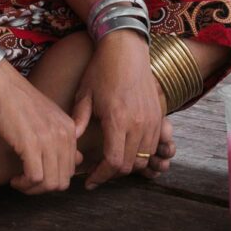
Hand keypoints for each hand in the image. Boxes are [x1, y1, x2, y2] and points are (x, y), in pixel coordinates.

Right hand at [0, 60, 82, 193]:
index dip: (53, 178)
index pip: (71, 169)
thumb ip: (63, 139)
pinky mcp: (31, 143)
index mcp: (69, 129)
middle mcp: (63, 135)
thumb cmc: (18, 100)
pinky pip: (35, 178)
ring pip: (50, 183)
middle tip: (26, 182)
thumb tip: (80, 161)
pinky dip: (24, 184)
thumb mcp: (48, 117)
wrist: (0, 83)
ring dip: (33, 189)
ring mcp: (48, 139)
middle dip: (43, 188)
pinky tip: (14, 179)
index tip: (36, 175)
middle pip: (63, 180)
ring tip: (20, 181)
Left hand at [72, 31, 165, 188]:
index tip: (89, 181)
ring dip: (127, 165)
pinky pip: (153, 145)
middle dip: (111, 174)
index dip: (101, 176)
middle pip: (129, 165)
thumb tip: (71, 143)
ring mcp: (152, 120)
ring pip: (143, 158)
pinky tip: (125, 148)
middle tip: (96, 173)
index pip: (113, 163)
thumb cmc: (102, 69)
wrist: (127, 49)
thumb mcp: (84, 94)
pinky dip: (140, 153)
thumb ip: (79, 121)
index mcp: (117, 119)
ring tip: (110, 162)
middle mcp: (138, 123)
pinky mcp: (159, 116)